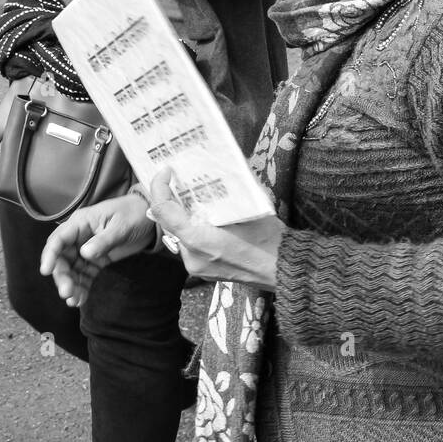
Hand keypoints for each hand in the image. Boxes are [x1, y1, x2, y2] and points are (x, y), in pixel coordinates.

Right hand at [39, 193, 155, 307]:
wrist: (151, 217)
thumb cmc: (134, 214)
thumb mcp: (121, 226)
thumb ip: (103, 240)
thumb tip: (84, 254)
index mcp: (81, 223)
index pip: (58, 239)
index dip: (49, 255)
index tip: (46, 271)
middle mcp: (79, 237)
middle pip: (62, 259)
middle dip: (62, 277)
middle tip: (66, 293)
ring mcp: (86, 250)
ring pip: (71, 270)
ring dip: (71, 285)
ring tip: (74, 301)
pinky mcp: (96, 260)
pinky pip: (85, 275)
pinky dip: (82, 287)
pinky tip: (81, 300)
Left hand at [147, 168, 282, 286]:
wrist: (283, 270)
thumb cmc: (269, 239)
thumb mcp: (249, 207)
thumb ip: (228, 191)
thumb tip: (223, 168)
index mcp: (198, 239)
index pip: (163, 211)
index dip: (159, 187)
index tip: (166, 172)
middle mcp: (191, 256)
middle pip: (169, 224)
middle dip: (174, 202)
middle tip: (183, 184)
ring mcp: (196, 268)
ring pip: (180, 236)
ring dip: (186, 219)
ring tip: (201, 203)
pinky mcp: (204, 273)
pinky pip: (191, 248)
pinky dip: (196, 232)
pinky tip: (211, 223)